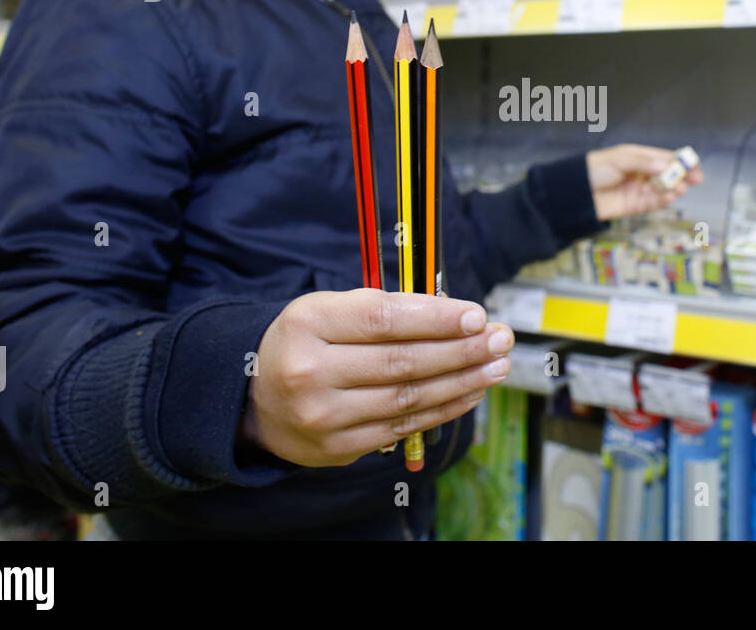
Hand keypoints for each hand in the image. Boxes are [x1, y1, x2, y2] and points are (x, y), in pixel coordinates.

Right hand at [239, 289, 512, 466]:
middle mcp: (311, 372)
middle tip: (500, 339)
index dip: (436, 318)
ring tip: (496, 365)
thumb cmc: (306, 343)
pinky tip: (470, 391)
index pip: (383, 320)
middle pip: (402, 361)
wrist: (256, 400)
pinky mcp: (339, 448)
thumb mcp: (328, 309)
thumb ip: (384, 308)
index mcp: (307, 324)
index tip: (477, 315)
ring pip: (409, 397)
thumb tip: (455, 314)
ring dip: (462, 380)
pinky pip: (404, 426)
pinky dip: (443, 408)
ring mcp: (324, 416)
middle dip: (461, 350)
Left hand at [586, 143, 704, 221]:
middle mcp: (641, 174)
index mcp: (637, 158)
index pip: (663, 157)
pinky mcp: (635, 207)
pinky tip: (671, 196)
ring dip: (674, 188)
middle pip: (667, 174)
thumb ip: (644, 162)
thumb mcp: (619, 159)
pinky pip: (653, 203)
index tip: (694, 164)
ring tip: (680, 188)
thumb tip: (667, 165)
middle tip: (696, 179)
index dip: (679, 160)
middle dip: (682, 176)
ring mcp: (639, 190)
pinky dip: (664, 200)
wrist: (575, 193)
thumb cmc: (595, 169)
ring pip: (663, 189)